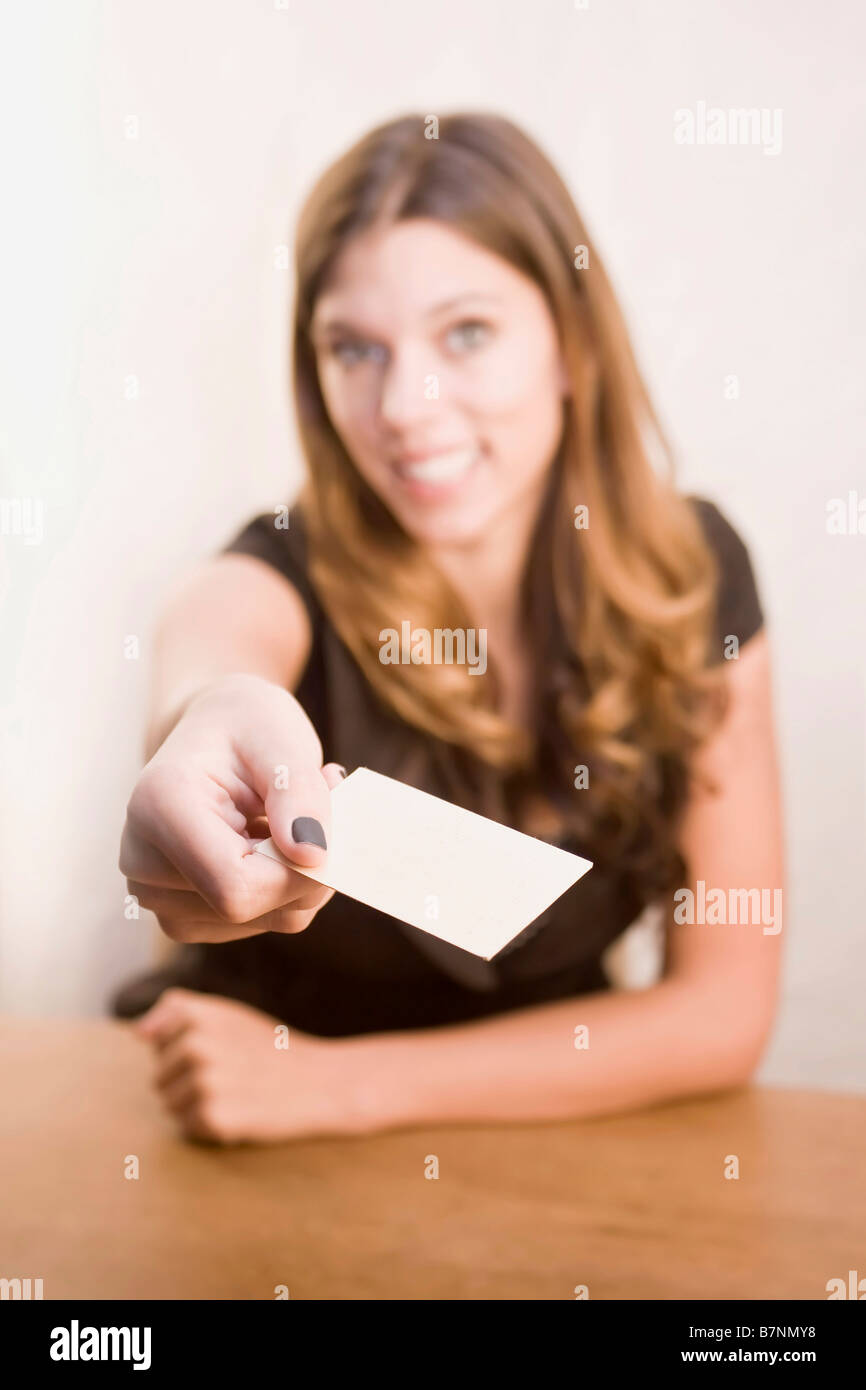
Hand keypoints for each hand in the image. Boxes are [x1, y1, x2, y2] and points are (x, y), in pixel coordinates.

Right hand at [119, 673, 344, 942]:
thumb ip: (298, 792)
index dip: (299, 869)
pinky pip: (265, 921)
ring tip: (293, 814)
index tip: (330, 811)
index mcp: (158, 807)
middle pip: (251, 907)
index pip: (236, 887)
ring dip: (303, 871)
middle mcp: (143, 861)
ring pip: (268, 918)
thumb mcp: (279, 735)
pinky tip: (277, 840)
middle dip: (307, 862)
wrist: (215, 735)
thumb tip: (313, 856)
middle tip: (321, 796)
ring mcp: (158, 897)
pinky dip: (289, 884)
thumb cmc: (246, 725)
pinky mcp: (183, 917)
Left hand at [132, 987, 357, 1143]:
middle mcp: (197, 1045)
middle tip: (232, 1077)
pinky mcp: (212, 1118)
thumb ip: (180, 1012)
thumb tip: (139, 1034)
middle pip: (159, 1078)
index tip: (219, 1048)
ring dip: (197, 1107)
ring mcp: (204, 1082)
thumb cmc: (270, 1050)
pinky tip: (239, 1114)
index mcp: (200, 1015)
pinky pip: (187, 1128)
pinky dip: (209, 1128)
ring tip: (236, 1095)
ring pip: (170, 1105)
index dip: (182, 1049)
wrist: (319, 1083)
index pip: (156, 1039)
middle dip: (187, 1082)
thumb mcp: (229, 1015)